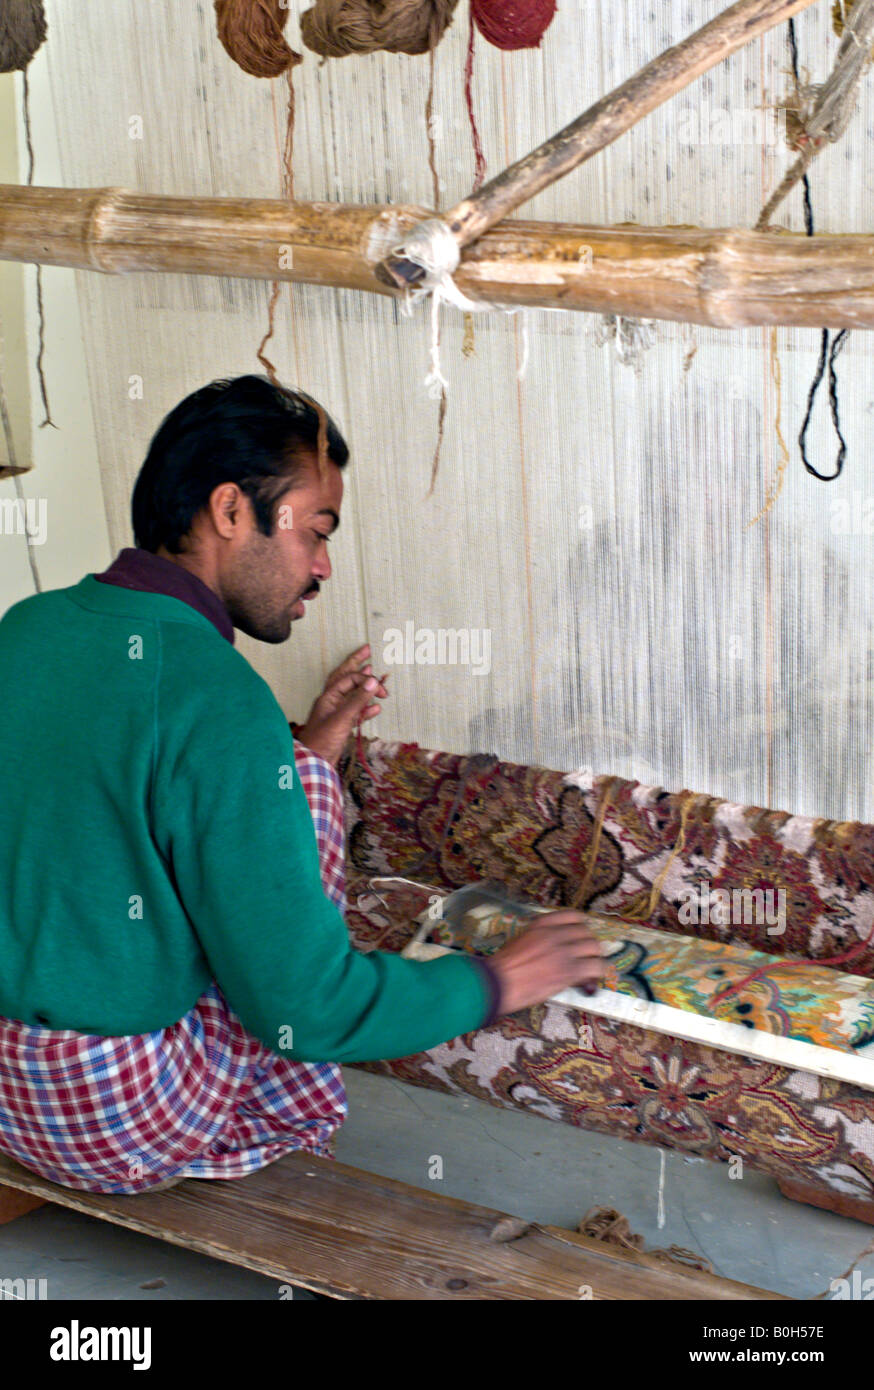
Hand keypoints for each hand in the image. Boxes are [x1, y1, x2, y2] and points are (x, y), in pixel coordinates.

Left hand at [295, 644, 388, 766]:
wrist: (315, 762)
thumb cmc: (323, 739)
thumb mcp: (342, 718)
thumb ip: (358, 700)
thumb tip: (373, 680)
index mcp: (328, 696)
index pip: (349, 679)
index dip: (365, 680)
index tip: (380, 687)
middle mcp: (332, 701)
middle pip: (346, 677)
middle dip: (357, 663)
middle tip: (368, 650)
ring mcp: (337, 713)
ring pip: (352, 694)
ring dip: (363, 686)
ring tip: (374, 675)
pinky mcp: (342, 726)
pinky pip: (356, 713)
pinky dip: (366, 709)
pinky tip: (376, 708)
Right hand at [487, 911, 604, 1015]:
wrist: (498, 983)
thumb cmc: (503, 967)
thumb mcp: (521, 941)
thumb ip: (540, 939)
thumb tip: (556, 949)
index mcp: (541, 924)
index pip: (573, 915)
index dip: (580, 926)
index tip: (580, 935)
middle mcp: (555, 934)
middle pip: (586, 931)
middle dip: (587, 944)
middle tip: (584, 956)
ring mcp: (564, 951)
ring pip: (594, 947)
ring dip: (593, 958)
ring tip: (588, 969)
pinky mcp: (569, 971)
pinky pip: (595, 967)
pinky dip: (595, 974)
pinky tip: (589, 981)